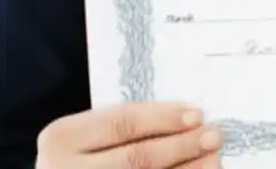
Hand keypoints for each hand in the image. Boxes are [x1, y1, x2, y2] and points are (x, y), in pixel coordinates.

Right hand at [35, 102, 223, 168]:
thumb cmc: (78, 157)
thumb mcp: (86, 136)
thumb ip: (122, 128)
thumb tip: (186, 120)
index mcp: (61, 138)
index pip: (120, 122)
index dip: (161, 118)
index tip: (196, 115)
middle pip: (135, 158)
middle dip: (180, 146)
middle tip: (214, 137)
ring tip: (213, 160)